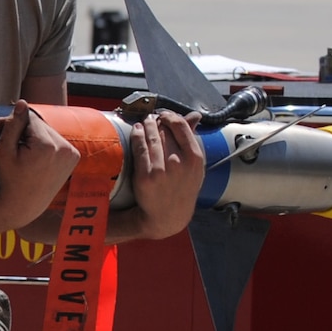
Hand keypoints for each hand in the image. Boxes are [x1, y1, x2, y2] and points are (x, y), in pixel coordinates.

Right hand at [0, 100, 78, 224]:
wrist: (26, 204)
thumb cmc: (10, 178)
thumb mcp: (3, 151)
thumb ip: (13, 125)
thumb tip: (22, 103)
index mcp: (46, 145)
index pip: (30, 118)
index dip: (14, 122)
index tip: (0, 128)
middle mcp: (63, 147)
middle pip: (41, 124)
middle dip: (26, 129)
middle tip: (12, 143)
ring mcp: (72, 152)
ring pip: (49, 131)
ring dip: (37, 136)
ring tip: (24, 152)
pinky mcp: (74, 157)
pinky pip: (58, 141)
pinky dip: (48, 145)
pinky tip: (37, 157)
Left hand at [124, 110, 204, 239]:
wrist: (169, 215)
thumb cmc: (183, 187)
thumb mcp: (194, 165)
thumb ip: (192, 139)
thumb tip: (195, 116)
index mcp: (195, 158)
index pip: (181, 127)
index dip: (171, 117)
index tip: (165, 115)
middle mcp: (179, 163)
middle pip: (165, 131)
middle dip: (157, 121)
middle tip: (152, 118)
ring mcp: (161, 170)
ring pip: (151, 138)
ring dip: (146, 126)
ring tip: (144, 122)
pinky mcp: (145, 176)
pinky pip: (139, 149)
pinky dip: (137, 136)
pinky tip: (136, 131)